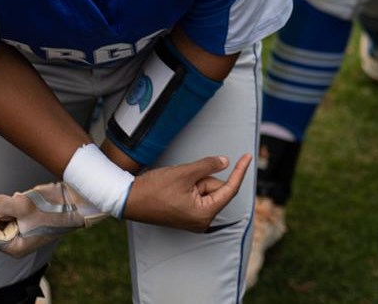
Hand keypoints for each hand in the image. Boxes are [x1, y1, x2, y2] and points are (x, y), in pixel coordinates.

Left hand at [0, 181, 109, 256]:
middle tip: (10, 199)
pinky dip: (13, 201)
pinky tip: (27, 198)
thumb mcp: (25, 205)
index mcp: (13, 246)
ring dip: (6, 203)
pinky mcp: (24, 218)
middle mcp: (14, 241)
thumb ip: (0, 204)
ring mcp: (19, 229)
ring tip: (25, 200)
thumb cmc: (54, 209)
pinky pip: (9, 208)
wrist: (78, 202)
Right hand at [122, 154, 250, 231]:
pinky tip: (176, 187)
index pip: (230, 189)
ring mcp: (194, 219)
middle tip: (184, 179)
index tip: (247, 157)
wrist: (129, 199)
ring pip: (205, 190)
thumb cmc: (154, 189)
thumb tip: (226, 162)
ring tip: (176, 185)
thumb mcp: (185, 173)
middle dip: (204, 178)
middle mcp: (202, 221)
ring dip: (195, 181)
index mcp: (204, 214)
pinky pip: (197, 195)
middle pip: (215, 189)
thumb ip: (208, 166)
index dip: (239, 171)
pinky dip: (191, 186)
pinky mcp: (187, 215)